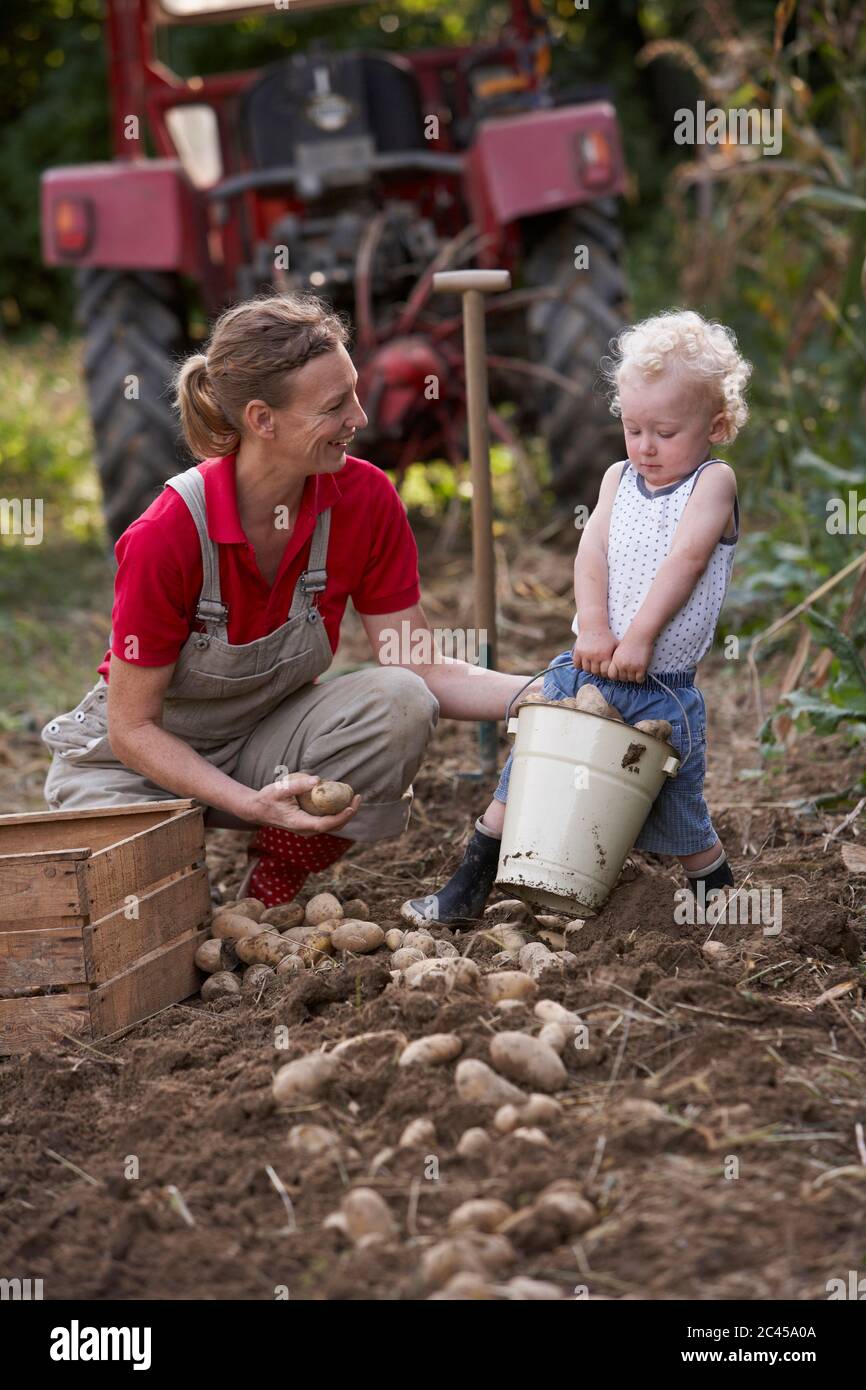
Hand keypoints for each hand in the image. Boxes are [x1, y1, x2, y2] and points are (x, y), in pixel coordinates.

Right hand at [243, 773, 361, 835]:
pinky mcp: (308, 825)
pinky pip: (327, 822)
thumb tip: (318, 779)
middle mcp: (305, 830)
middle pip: (333, 826)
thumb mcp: (280, 789)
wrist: (256, 810)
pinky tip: (341, 800)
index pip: (326, 824)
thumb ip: (298, 785)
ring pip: (332, 826)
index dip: (341, 817)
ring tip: (353, 798)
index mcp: (299, 824)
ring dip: (344, 813)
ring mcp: (307, 830)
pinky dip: (337, 813)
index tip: (352, 806)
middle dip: (348, 813)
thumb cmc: (267, 799)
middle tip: (357, 797)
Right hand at [572, 628, 617, 676]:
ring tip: (592, 666)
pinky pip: (577, 664)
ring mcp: (586, 654)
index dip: (606, 673)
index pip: (605, 672)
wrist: (593, 625)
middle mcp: (595, 655)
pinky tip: (584, 662)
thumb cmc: (606, 636)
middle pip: (595, 672)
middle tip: (599, 670)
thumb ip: (618, 656)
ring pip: (586, 669)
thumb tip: (622, 668)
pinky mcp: (578, 651)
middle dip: (598, 672)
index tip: (606, 671)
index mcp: (605, 655)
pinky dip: (579, 665)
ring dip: (589, 669)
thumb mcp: (615, 644)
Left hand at [606, 634, 654, 682]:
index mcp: (615, 661)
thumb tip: (618, 673)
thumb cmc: (631, 642)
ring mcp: (631, 667)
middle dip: (627, 676)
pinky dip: (641, 678)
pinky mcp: (641, 668)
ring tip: (637, 671)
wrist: (640, 635)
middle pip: (622, 679)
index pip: (612, 675)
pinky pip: (640, 679)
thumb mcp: (619, 652)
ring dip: (634, 677)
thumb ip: (617, 662)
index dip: (617, 676)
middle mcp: (622, 665)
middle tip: (632, 672)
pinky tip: (642, 672)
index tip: (621, 674)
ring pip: (631, 680)